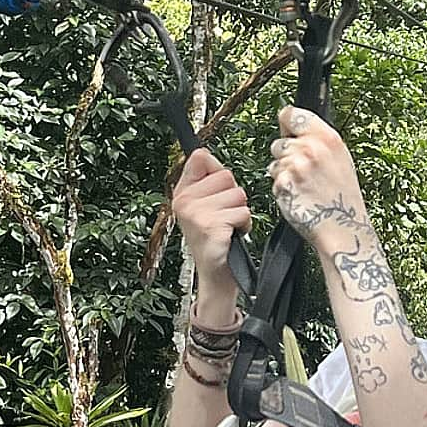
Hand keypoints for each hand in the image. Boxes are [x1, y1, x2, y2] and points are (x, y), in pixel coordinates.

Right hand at [173, 149, 250, 289]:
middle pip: (226, 175)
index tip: (217, 189)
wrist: (216, 273)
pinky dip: (244, 224)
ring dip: (240, 212)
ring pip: (238, 194)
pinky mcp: (211, 226)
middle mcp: (185, 201)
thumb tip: (203, 153)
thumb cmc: (215, 238)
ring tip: (228, 226)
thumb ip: (207, 180)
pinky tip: (231, 235)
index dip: (217, 171)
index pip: (200, 158)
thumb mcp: (204, 206)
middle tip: (224, 215)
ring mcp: (196, 214)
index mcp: (182, 192)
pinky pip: (242, 212)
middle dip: (233, 195)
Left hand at [268, 106, 369, 250]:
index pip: (293, 114)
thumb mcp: (341, 160)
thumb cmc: (343, 198)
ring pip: (275, 161)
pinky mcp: (282, 184)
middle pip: (280, 141)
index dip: (287, 122)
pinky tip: (298, 196)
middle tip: (303, 171)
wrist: (343, 228)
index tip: (287, 128)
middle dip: (286, 155)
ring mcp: (294, 166)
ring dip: (283, 172)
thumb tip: (298, 128)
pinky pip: (273, 180)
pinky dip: (282, 188)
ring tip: (302, 185)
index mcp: (328, 139)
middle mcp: (310, 149)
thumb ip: (320, 141)